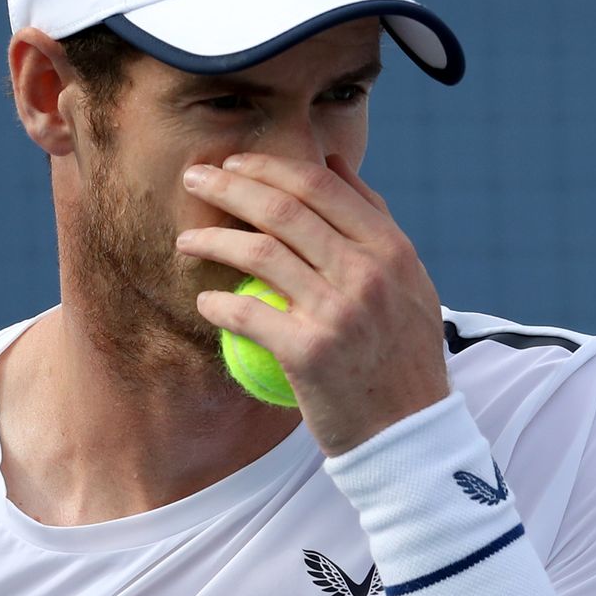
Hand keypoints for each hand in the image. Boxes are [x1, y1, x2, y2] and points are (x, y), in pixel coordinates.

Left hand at [177, 152, 450, 454]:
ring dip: (211, 240)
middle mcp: (368, 274)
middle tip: (194, 181)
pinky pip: (246, 315)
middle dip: (229, 187)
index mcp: (391, 250)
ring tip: (186, 240)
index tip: (235, 164)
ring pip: (259, 254)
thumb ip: (375, 221)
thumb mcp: (409, 281)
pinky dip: (217, 305)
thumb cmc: (403, 353)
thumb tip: (335, 163)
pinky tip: (205, 303)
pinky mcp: (309, 353)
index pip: (322, 187)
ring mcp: (339, 312)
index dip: (270, 168)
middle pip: (284, 210)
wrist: (409, 431)